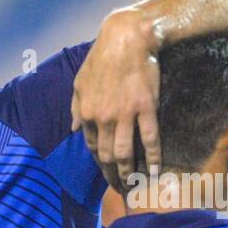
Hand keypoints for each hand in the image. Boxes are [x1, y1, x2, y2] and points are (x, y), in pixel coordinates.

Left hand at [72, 8, 161, 191]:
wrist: (126, 39)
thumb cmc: (102, 58)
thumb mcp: (80, 81)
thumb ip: (76, 107)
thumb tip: (74, 128)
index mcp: (87, 112)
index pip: (92, 147)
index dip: (99, 163)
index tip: (106, 174)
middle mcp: (103, 117)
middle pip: (107, 155)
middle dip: (112, 175)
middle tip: (120, 188)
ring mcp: (125, 114)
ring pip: (125, 153)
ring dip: (129, 172)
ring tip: (134, 184)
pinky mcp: (146, 108)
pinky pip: (149, 139)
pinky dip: (152, 158)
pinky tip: (154, 171)